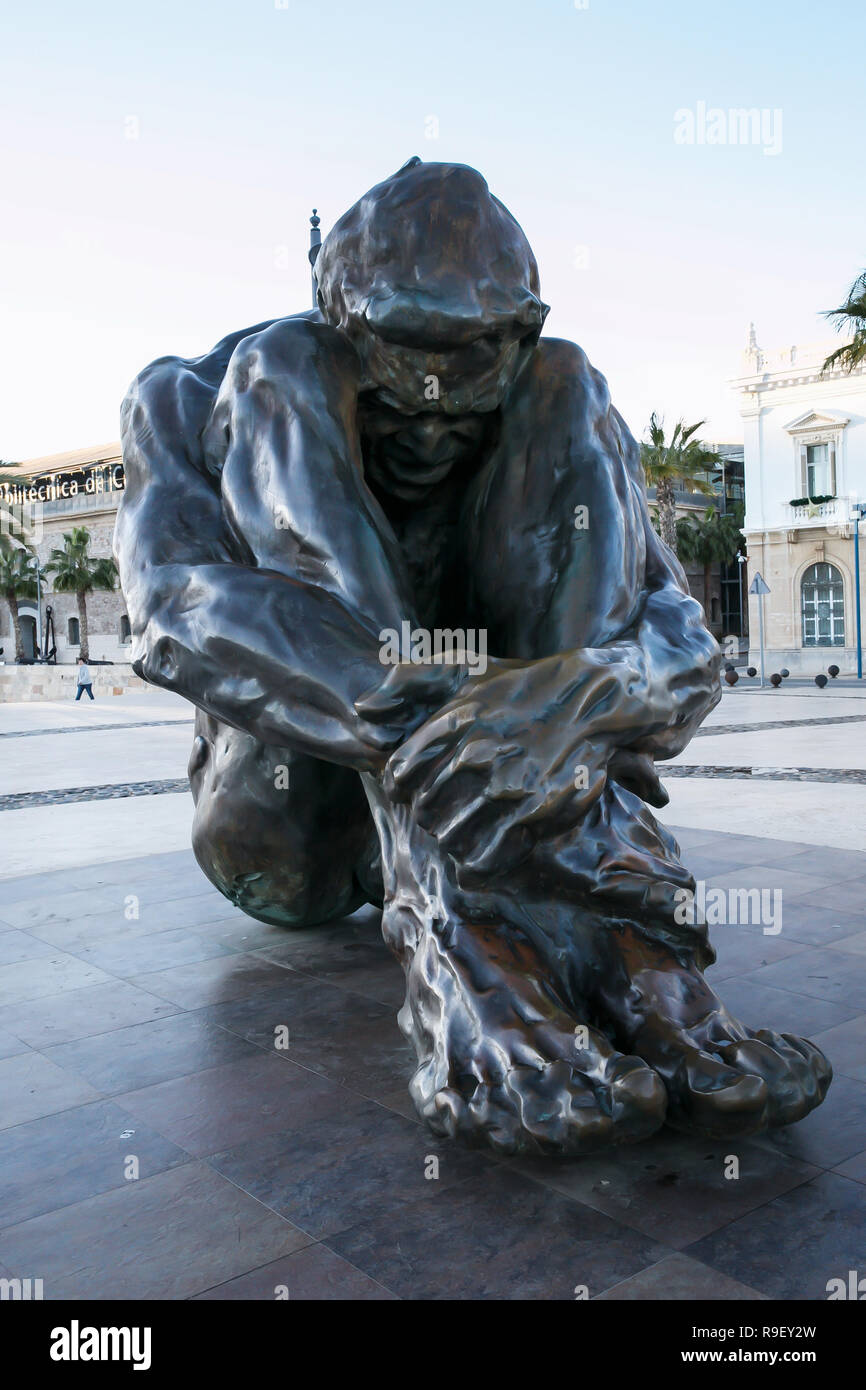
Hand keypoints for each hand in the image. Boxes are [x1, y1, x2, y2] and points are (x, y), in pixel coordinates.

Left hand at [376, 652, 639, 875]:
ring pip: (451, 838)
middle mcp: (475, 753)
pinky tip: (483, 853)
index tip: (415, 789)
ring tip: (466, 832)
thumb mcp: (461, 666)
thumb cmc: (517, 687)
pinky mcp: (535, 812)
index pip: (399, 776)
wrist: (588, 700)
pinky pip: (487, 857)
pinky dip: (479, 863)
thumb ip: (406, 680)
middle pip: (423, 812)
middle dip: (430, 816)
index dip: (402, 789)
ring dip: (454, 841)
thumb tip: (363, 709)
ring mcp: (506, 785)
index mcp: (452, 722)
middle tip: (447, 812)